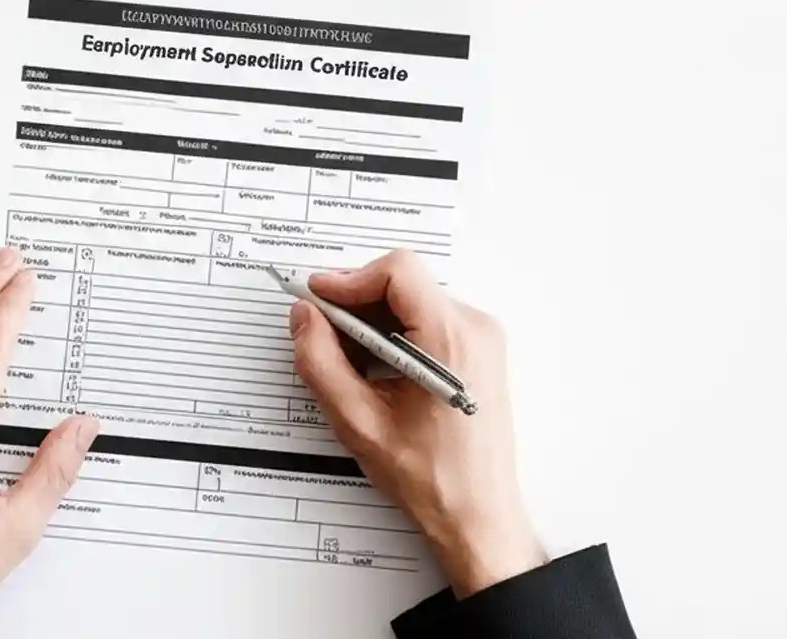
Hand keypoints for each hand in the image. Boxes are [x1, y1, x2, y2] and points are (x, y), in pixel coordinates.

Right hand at [288, 250, 545, 597]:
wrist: (478, 516)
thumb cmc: (431, 479)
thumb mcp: (358, 421)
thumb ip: (321, 362)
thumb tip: (304, 319)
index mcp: (451, 340)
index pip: (397, 271)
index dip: (348, 278)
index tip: (317, 297)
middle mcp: (475, 330)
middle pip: (404, 282)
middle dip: (356, 300)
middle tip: (320, 328)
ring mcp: (482, 340)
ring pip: (414, 299)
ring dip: (373, 318)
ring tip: (345, 357)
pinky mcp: (479, 353)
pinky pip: (429, 320)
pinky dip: (394, 331)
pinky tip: (373, 366)